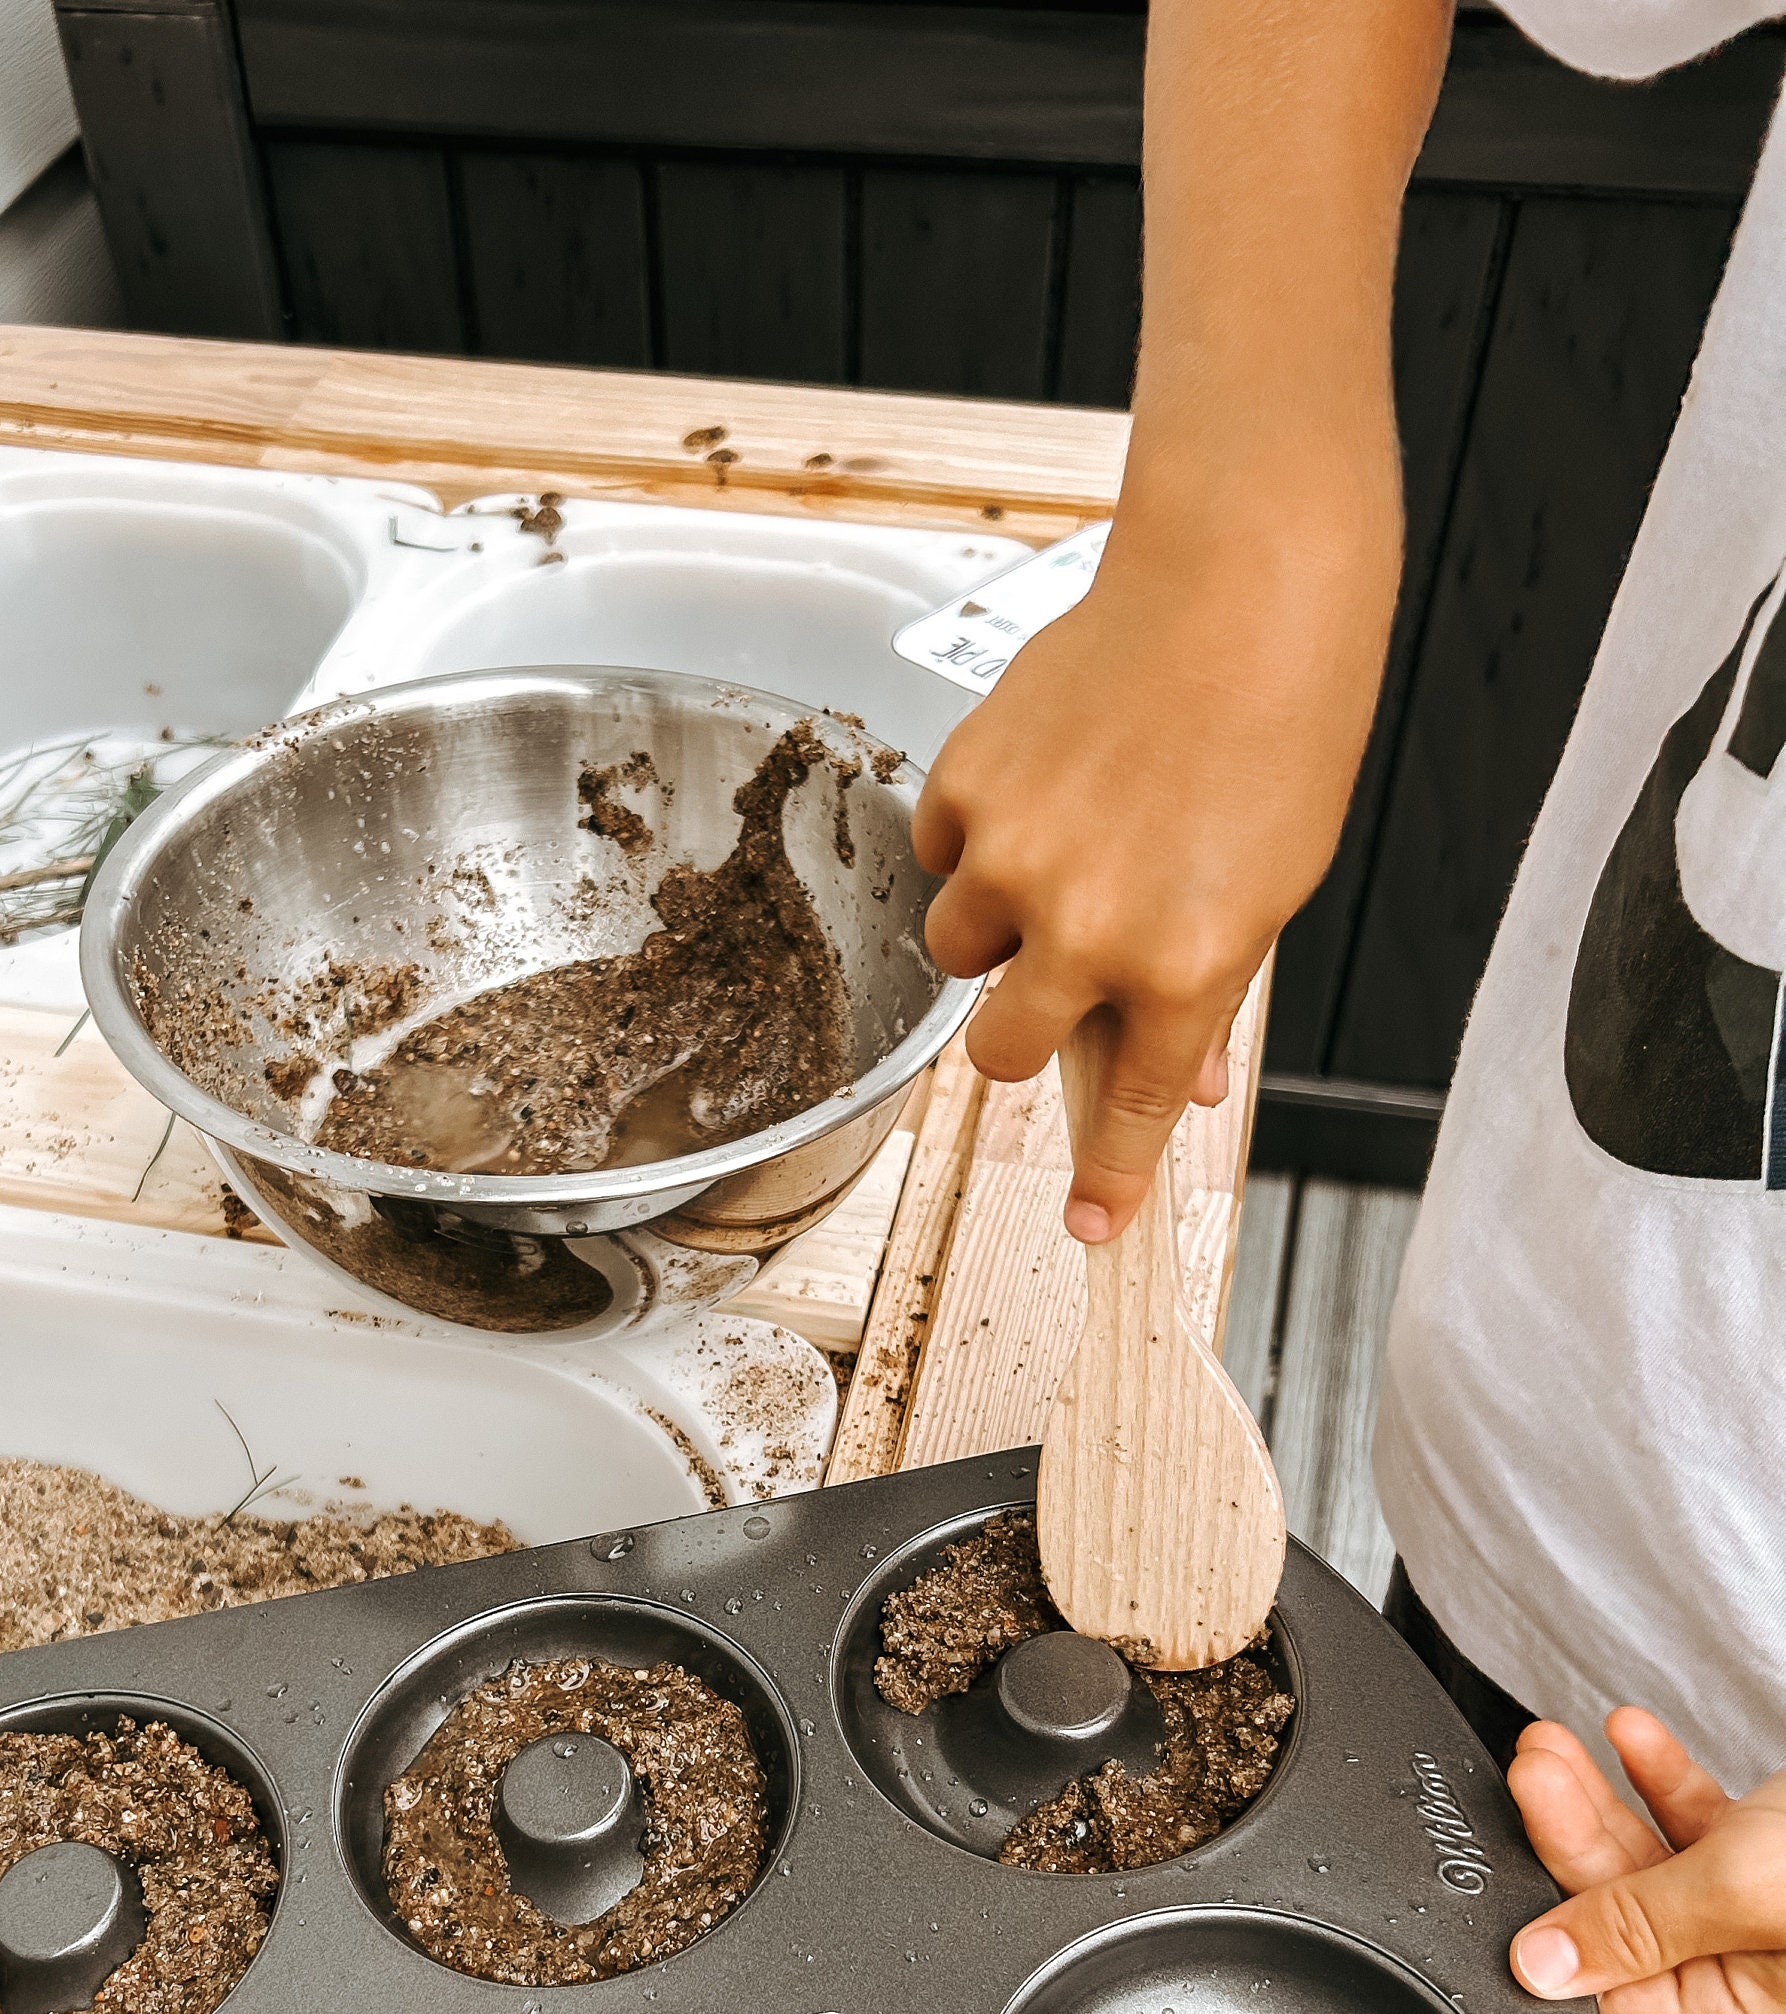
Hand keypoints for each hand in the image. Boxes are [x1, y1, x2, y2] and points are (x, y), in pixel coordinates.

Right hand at [912, 494, 1396, 1241]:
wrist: (1240, 582)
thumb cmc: (1279, 722)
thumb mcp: (1269, 884)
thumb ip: (1207, 987)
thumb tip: (1181, 1074)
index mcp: (1183, 962)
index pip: (1131, 1104)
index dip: (1107, 1178)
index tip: (1090, 1228)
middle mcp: (1087, 925)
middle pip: (1001, 1050)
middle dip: (1021, 1033)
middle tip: (1054, 982)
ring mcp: (1016, 856)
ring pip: (956, 950)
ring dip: (993, 928)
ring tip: (1059, 850)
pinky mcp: (965, 785)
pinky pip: (938, 852)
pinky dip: (973, 839)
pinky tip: (1043, 785)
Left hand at [1508, 1708, 1785, 2013]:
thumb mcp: (1748, 1892)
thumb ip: (1642, 1923)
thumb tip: (1542, 1965)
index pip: (1605, 1992)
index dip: (1546, 1924)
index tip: (1507, 1848)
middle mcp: (1753, 1977)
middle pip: (1620, 1914)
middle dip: (1564, 1832)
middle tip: (1529, 1771)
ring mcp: (1766, 1916)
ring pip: (1656, 1861)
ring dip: (1599, 1797)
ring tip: (1552, 1748)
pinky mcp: (1785, 1861)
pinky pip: (1705, 1827)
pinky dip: (1663, 1780)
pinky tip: (1632, 1740)